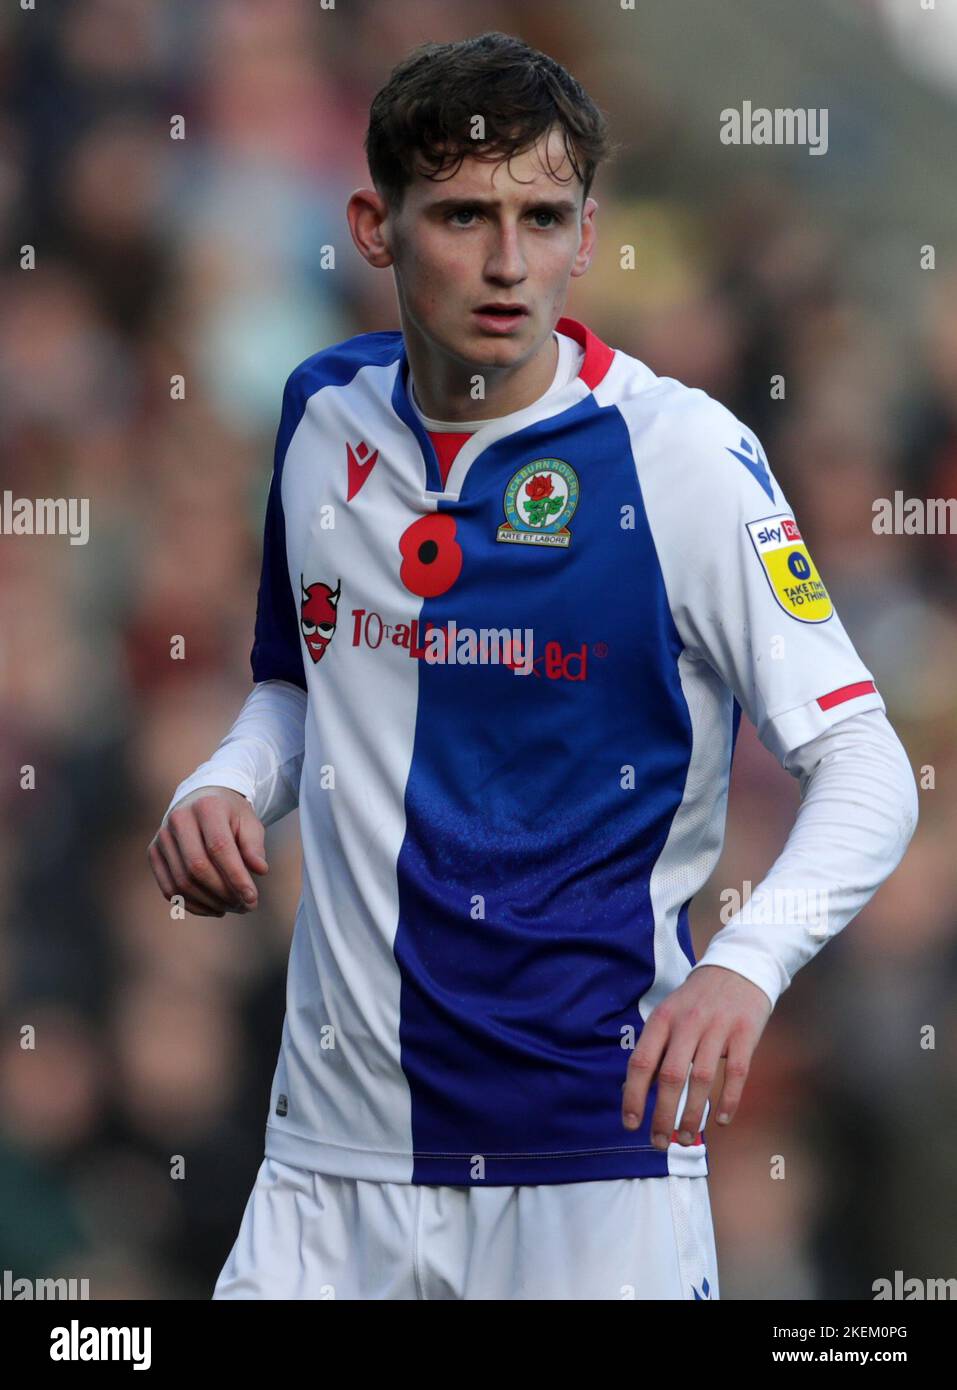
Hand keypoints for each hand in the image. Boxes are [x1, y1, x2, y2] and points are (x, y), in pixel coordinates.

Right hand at [147, 787, 267, 917]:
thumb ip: (254, 846)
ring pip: (182, 882)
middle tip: (246, 907)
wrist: (201, 800)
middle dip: (224, 893)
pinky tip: (214, 909)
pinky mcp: (154, 852)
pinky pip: (169, 889)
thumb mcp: (250, 823)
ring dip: (210, 903)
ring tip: (233, 908)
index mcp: (207, 807)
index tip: (253, 898)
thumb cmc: (231, 816)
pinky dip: (193, 905)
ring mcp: (162, 836)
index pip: (219, 848)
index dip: (236, 877)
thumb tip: (260, 870)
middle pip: (198, 867)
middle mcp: (179, 819)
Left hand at [621, 964, 771, 1146]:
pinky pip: (737, 1073)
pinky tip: (723, 1120)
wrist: (738, 968)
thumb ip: (657, 1046)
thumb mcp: (669, 1012)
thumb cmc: (698, 999)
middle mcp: (687, 1023)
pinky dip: (729, 1100)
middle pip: (670, 1076)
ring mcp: (717, 1028)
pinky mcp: (745, 1033)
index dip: (633, 1095)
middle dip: (662, 1114)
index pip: (642, 1062)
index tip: (630, 1124)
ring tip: (687, 1137)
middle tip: (659, 1141)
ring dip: (693, 1114)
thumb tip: (636, 1090)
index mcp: (663, 1019)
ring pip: (702, 1079)